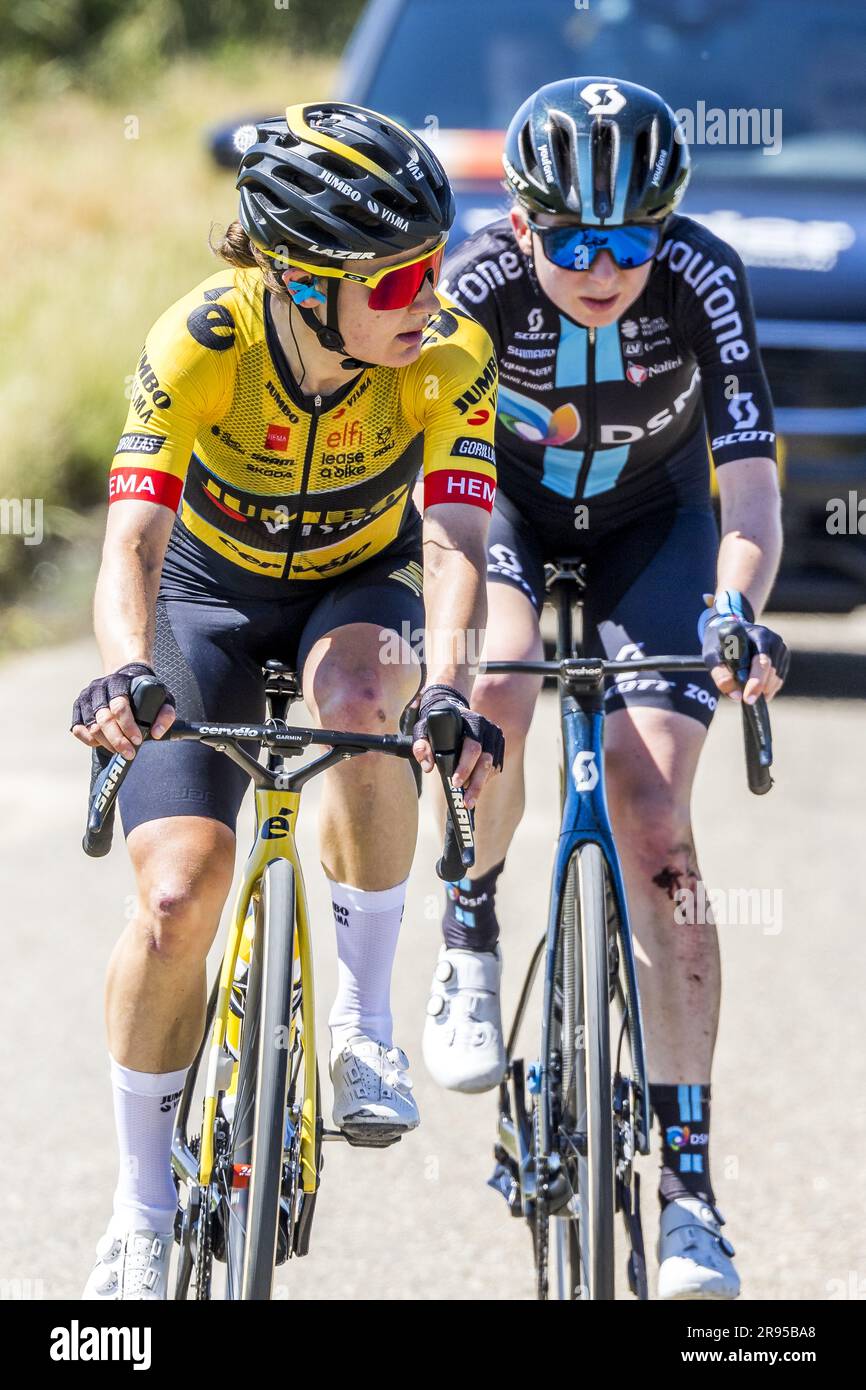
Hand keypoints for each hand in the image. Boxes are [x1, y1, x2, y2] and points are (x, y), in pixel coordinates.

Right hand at [71, 663, 175, 757]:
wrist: (124, 678)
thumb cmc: (143, 693)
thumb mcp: (161, 698)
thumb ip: (165, 714)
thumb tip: (157, 733)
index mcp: (119, 682)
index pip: (119, 706)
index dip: (128, 726)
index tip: (138, 740)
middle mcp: (99, 688)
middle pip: (104, 719)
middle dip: (117, 740)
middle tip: (129, 753)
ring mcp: (86, 698)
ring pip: (91, 727)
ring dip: (106, 743)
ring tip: (120, 750)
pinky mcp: (78, 708)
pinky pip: (78, 729)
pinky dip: (89, 741)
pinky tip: (103, 744)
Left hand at [411, 683, 504, 810]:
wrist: (452, 714)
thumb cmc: (436, 724)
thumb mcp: (423, 729)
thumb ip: (421, 745)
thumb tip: (428, 766)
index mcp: (472, 722)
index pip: (473, 747)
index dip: (465, 767)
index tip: (455, 783)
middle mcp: (488, 729)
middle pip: (486, 760)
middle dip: (475, 783)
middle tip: (465, 800)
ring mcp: (496, 738)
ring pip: (492, 767)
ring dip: (480, 784)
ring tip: (467, 799)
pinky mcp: (499, 747)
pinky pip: (495, 768)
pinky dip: (484, 779)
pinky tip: (473, 787)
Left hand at [699, 591, 789, 704]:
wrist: (731, 630)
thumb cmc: (720, 644)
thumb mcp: (713, 656)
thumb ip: (721, 675)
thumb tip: (736, 696)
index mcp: (758, 635)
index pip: (762, 662)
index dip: (756, 682)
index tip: (747, 698)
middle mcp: (773, 640)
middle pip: (772, 671)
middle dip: (759, 689)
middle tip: (747, 701)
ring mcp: (781, 648)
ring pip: (777, 678)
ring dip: (763, 690)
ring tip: (747, 691)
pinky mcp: (783, 658)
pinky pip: (779, 680)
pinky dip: (768, 688)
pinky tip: (755, 687)